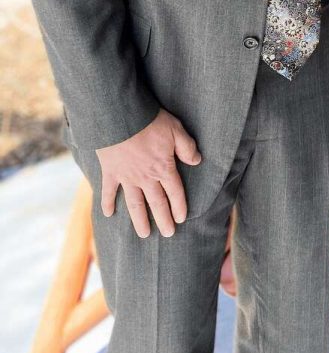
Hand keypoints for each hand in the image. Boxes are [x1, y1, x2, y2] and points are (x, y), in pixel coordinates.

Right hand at [96, 108, 201, 238]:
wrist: (120, 118)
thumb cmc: (150, 122)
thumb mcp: (176, 130)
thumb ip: (187, 147)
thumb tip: (197, 161)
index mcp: (163, 168)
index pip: (175, 192)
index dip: (179, 206)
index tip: (182, 219)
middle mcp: (146, 177)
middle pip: (157, 202)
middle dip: (163, 219)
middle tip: (168, 234)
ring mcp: (127, 177)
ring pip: (135, 204)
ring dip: (140, 220)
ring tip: (144, 234)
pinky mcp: (110, 172)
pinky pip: (108, 192)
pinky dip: (108, 203)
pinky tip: (108, 214)